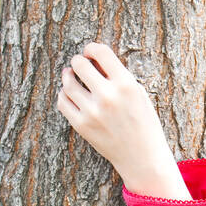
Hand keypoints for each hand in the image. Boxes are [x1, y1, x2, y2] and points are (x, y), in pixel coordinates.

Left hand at [56, 42, 180, 195]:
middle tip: (81, 64)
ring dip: (68, 75)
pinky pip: (63, 102)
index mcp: (126, 84)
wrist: (142, 156)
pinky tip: (69, 93)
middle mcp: (107, 96)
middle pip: (79, 64)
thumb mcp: (138, 94)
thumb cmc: (143, 122)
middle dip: (79, 61)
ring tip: (70, 75)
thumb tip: (92, 60)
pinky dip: (63, 94)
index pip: (101, 52)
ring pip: (68, 83)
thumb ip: (117, 76)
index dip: (92, 48)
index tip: (90, 52)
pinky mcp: (81, 125)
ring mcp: (92, 112)